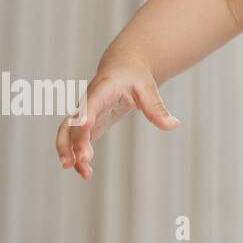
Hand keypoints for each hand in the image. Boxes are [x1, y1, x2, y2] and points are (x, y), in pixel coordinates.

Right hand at [55, 54, 179, 178]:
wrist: (122, 68)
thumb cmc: (135, 76)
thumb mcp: (147, 89)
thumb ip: (157, 108)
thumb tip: (174, 125)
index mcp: (101, 90)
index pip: (89, 104)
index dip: (85, 114)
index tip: (84, 126)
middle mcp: (87, 104)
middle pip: (72, 123)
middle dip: (74, 141)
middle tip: (83, 159)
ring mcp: (84, 115)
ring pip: (67, 134)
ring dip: (69, 152)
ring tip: (84, 173)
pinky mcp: (87, 125)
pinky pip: (75, 140)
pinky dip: (77, 155)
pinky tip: (86, 171)